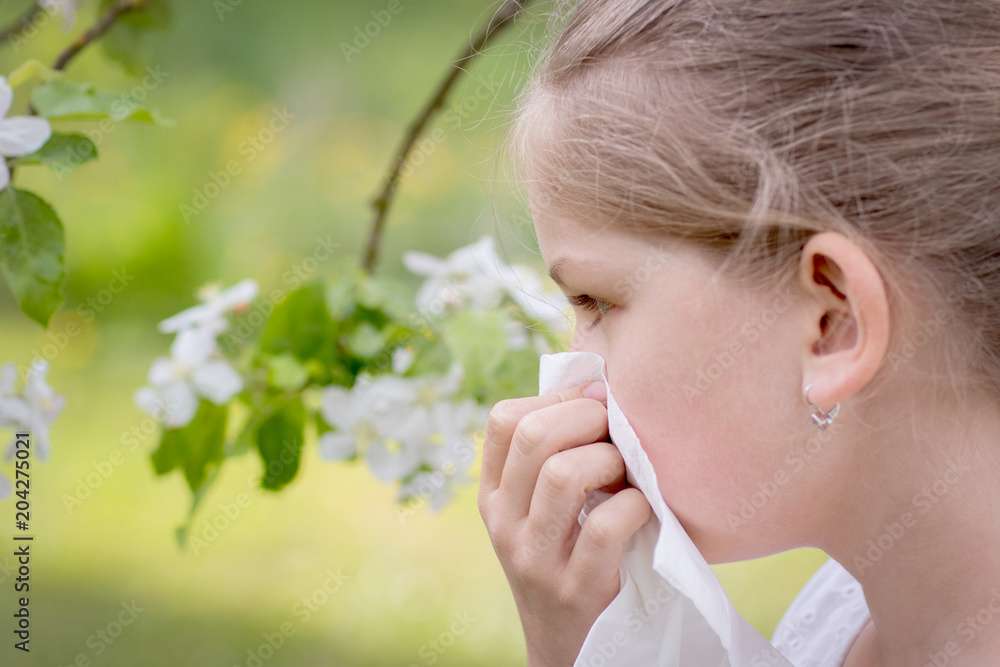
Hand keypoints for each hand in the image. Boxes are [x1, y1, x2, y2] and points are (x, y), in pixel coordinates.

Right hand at [478, 381, 652, 666]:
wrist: (569, 647)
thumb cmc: (568, 558)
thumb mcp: (541, 511)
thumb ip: (555, 457)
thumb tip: (600, 385)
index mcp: (494, 495)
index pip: (504, 419)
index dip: (557, 399)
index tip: (596, 404)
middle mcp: (504, 522)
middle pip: (535, 437)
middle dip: (588, 419)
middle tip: (616, 434)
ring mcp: (534, 558)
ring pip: (563, 475)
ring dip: (609, 460)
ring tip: (625, 474)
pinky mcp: (575, 588)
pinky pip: (604, 526)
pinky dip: (633, 505)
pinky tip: (639, 510)